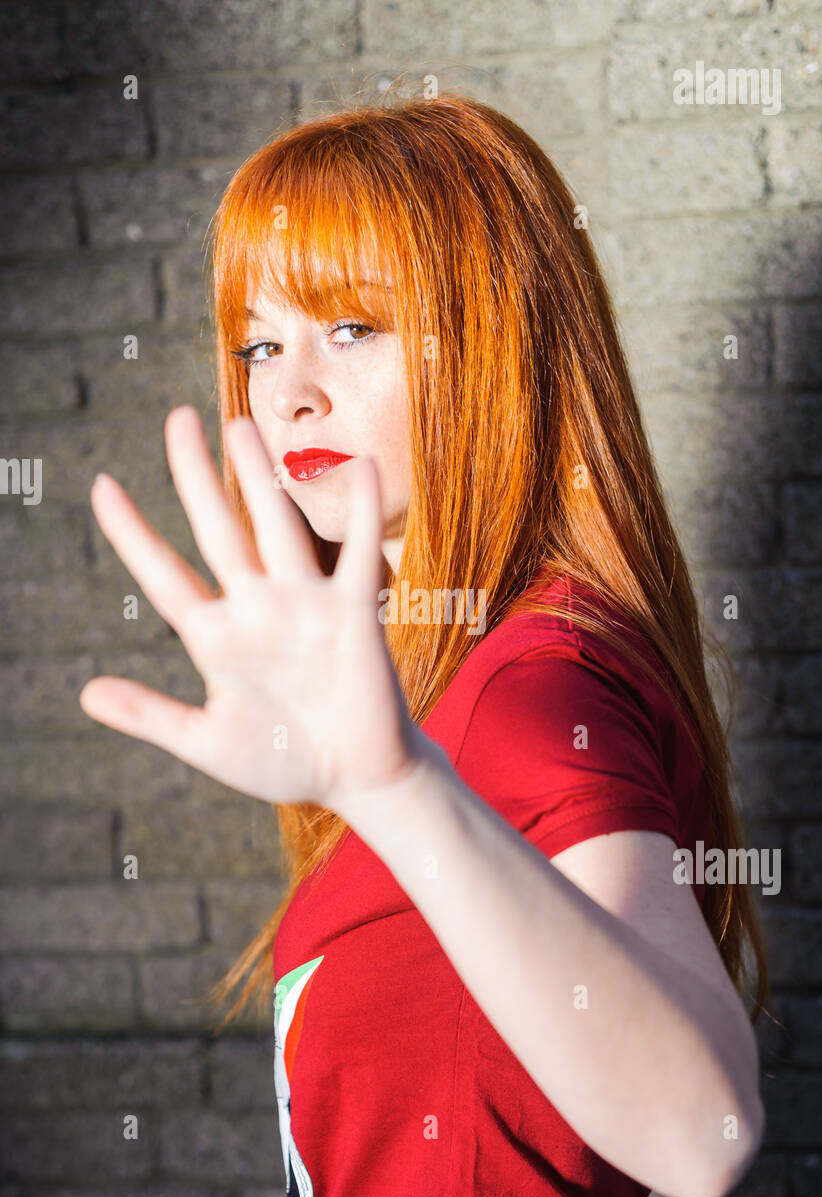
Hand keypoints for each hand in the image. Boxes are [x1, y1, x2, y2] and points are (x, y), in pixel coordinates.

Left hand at [79, 405, 426, 813]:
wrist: (356, 779)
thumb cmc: (285, 762)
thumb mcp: (207, 742)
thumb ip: (151, 714)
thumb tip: (85, 694)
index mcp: (217, 638)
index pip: (164, 574)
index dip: (133, 533)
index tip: (103, 485)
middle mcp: (258, 608)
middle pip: (220, 529)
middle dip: (196, 475)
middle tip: (179, 417)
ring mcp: (305, 605)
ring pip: (277, 526)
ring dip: (259, 476)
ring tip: (240, 424)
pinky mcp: (352, 614)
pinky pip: (358, 555)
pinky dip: (361, 512)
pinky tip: (360, 465)